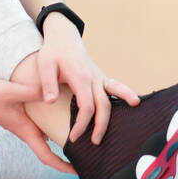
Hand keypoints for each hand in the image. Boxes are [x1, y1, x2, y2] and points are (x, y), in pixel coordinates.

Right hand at [0, 77, 75, 174]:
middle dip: (68, 156)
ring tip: (83, 137)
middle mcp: (28, 131)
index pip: (46, 156)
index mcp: (26, 131)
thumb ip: (32, 91)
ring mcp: (26, 124)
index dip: (62, 166)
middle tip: (89, 155)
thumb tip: (53, 92)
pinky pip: (44, 125)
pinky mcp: (25, 116)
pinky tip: (67, 115)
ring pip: (48, 137)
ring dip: (63, 139)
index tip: (77, 171)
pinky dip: (57, 124)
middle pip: (50, 150)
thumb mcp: (12, 92)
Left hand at [36, 15, 139, 144]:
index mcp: (80, 77)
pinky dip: (125, 95)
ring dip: (119, 110)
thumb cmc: (53, 51)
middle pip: (103, 105)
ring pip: (115, 94)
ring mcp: (99, 76)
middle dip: (101, 125)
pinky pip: (116, 88)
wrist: (64, 35)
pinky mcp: (101, 76)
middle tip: (95, 143)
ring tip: (125, 126)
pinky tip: (133, 104)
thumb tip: (50, 101)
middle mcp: (94, 77)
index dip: (81, 124)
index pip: (86, 106)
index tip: (72, 137)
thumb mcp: (45, 65)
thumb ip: (47, 84)